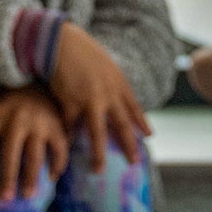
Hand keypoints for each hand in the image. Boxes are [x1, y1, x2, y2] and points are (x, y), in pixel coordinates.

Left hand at [0, 86, 70, 200]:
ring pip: (34, 157)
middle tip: (5, 198)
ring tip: (28, 196)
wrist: (36, 80)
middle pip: (9, 156)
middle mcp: (16, 119)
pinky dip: (57, 165)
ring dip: (31, 179)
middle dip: (7, 179)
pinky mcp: (56, 125)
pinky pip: (59, 150)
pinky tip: (52, 177)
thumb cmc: (4, 99)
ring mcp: (38, 123)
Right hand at [45, 24, 150, 167]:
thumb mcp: (106, 65)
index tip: (149, 136)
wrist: (62, 42)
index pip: (134, 107)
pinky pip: (71, 127)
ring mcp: (90, 100)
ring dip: (98, 153)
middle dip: (129, 145)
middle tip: (134, 161)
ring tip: (97, 169)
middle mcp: (108, 94)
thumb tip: (118, 96)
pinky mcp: (71, 103)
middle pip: (121, 125)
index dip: (141, 122)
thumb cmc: (83, 52)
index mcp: (118, 83)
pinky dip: (70, 139)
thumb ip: (113, 82)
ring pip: (97, 133)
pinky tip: (68, 150)